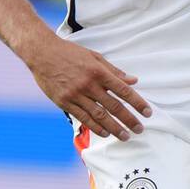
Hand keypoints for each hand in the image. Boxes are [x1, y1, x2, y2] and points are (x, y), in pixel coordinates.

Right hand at [26, 34, 151, 139]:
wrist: (42, 53)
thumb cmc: (70, 53)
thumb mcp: (94, 57)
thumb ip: (114, 71)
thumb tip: (133, 80)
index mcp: (98, 71)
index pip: (123, 90)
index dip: (137, 103)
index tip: (147, 112)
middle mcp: (88, 84)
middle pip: (114, 106)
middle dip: (129, 119)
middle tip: (139, 129)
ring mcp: (75, 94)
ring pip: (99, 115)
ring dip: (114, 128)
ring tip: (125, 136)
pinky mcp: (63, 102)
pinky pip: (82, 118)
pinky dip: (95, 127)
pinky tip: (105, 133)